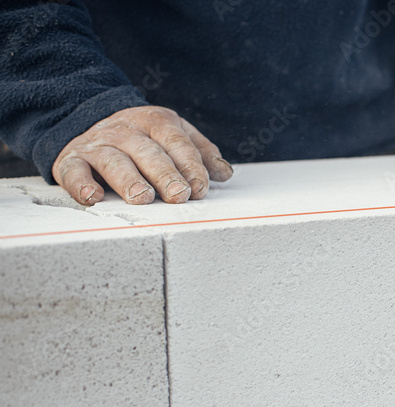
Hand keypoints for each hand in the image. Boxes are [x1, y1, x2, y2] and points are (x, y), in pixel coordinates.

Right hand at [52, 106, 233, 205]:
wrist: (90, 122)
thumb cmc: (142, 139)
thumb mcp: (173, 136)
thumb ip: (199, 153)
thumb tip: (224, 173)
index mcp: (156, 123)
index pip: (177, 143)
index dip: (190, 165)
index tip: (199, 188)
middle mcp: (126, 131)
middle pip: (149, 153)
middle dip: (165, 174)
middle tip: (179, 195)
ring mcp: (98, 144)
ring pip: (114, 161)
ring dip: (129, 180)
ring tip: (142, 197)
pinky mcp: (72, 159)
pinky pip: (74, 170)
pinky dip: (81, 184)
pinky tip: (93, 197)